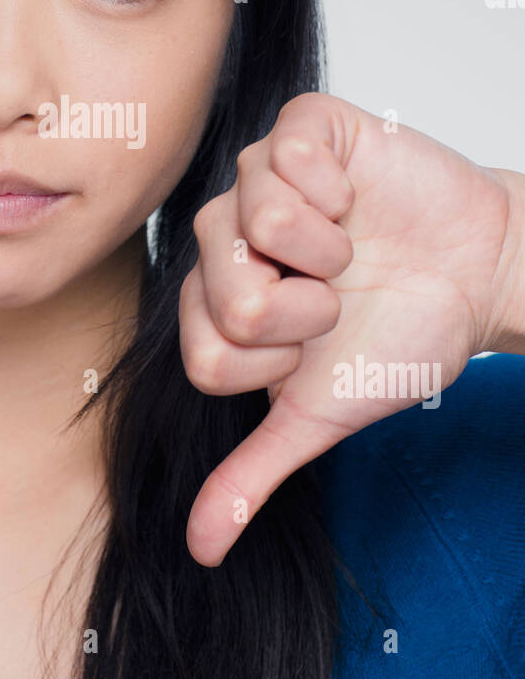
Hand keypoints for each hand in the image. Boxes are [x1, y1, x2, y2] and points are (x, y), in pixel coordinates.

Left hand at [178, 92, 524, 566]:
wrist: (478, 276)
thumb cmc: (396, 338)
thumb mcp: (319, 414)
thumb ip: (253, 472)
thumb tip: (200, 550)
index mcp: (216, 300)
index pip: (204, 352)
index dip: (275, 363)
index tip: (314, 348)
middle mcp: (224, 234)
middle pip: (225, 291)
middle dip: (305, 313)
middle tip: (338, 298)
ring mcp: (257, 175)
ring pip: (252, 219)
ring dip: (325, 252)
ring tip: (349, 249)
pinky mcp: (302, 128)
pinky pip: (284, 153)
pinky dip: (335, 191)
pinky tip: (353, 199)